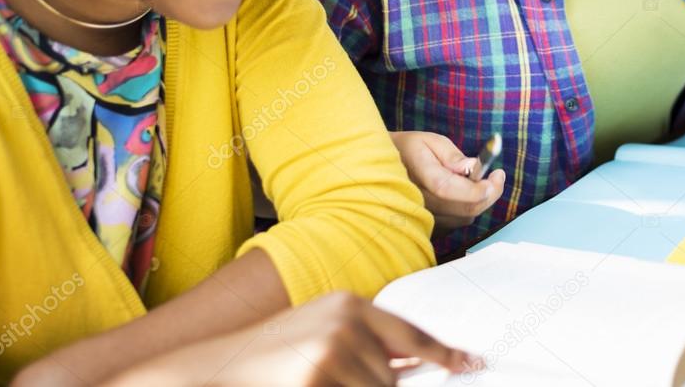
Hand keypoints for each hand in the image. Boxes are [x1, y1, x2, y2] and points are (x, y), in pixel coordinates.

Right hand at [103, 292, 479, 386]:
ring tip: (310, 379)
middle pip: (392, 378)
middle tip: (329, 376)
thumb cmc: (272, 356)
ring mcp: (331, 351)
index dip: (442, 353)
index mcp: (350, 304)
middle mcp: (346, 321)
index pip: (410, 334)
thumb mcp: (321, 335)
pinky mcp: (315, 377)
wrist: (213, 366)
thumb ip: (366, 346)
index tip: (470, 363)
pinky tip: (304, 381)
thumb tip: (415, 365)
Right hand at [390, 131, 505, 231]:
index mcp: (417, 174)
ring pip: (464, 218)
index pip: (447, 189)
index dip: (476, 188)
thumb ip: (452, 155)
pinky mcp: (426, 228)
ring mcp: (420, 218)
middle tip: (497, 176)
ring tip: (475, 181)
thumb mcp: (430, 141)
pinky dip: (466, 209)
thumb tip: (473, 167)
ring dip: (478, 201)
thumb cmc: (409, 151)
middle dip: (488, 193)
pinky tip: (461, 194)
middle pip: (463, 209)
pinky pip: (457, 224)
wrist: (382, 169)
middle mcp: (417, 201)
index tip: (496, 175)